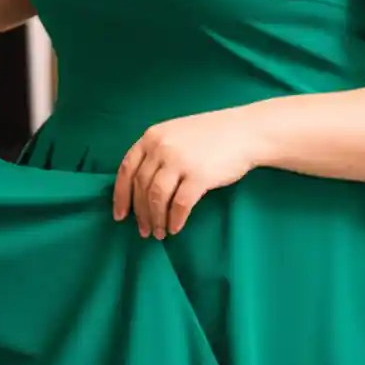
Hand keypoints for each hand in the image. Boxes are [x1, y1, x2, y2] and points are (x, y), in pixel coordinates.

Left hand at [112, 106, 271, 239]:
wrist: (244, 132)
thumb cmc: (210, 136)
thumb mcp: (175, 135)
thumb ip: (156, 152)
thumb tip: (138, 187)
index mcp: (151, 136)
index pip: (126, 170)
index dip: (120, 195)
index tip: (120, 215)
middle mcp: (161, 147)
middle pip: (141, 187)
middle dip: (140, 213)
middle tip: (143, 231)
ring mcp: (179, 161)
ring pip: (157, 198)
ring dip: (155, 219)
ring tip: (159, 233)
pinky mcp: (199, 176)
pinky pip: (180, 205)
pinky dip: (175, 219)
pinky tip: (175, 228)